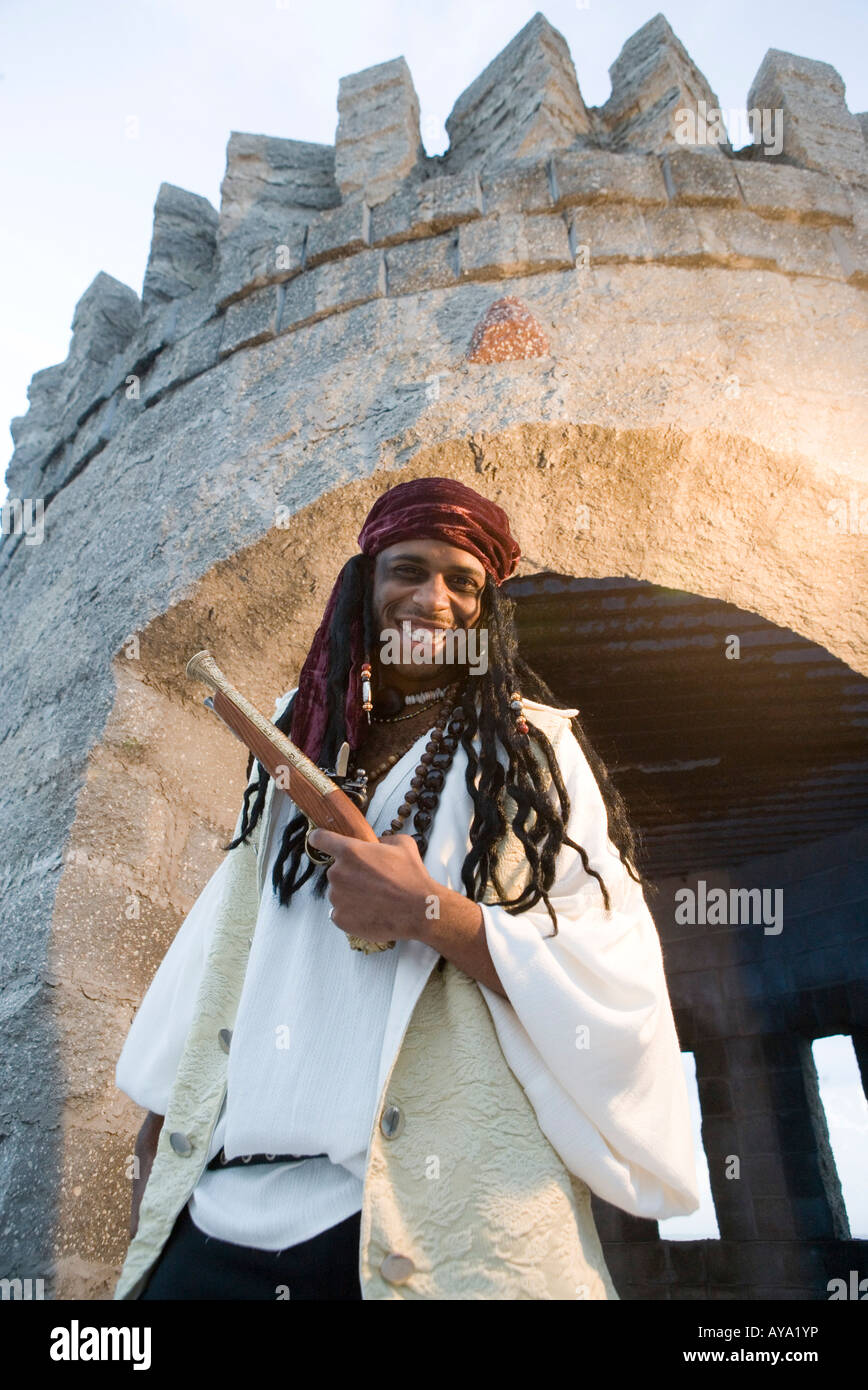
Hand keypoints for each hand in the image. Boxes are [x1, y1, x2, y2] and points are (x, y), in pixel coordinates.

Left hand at [306, 829, 438, 946]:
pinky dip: (352, 913)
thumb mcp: (403, 844)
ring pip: (339, 892)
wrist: (419, 910)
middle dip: (350, 874)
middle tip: (372, 881)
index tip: (320, 841)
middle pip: (335, 870)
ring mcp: (336, 897)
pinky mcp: (340, 918)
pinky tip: (370, 911)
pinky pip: (340, 913)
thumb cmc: (412, 877)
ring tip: (375, 899)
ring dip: (351, 894)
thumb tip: (378, 842)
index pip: (320, 838)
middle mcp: (337, 873)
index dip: (320, 839)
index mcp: (349, 851)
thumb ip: (384, 839)